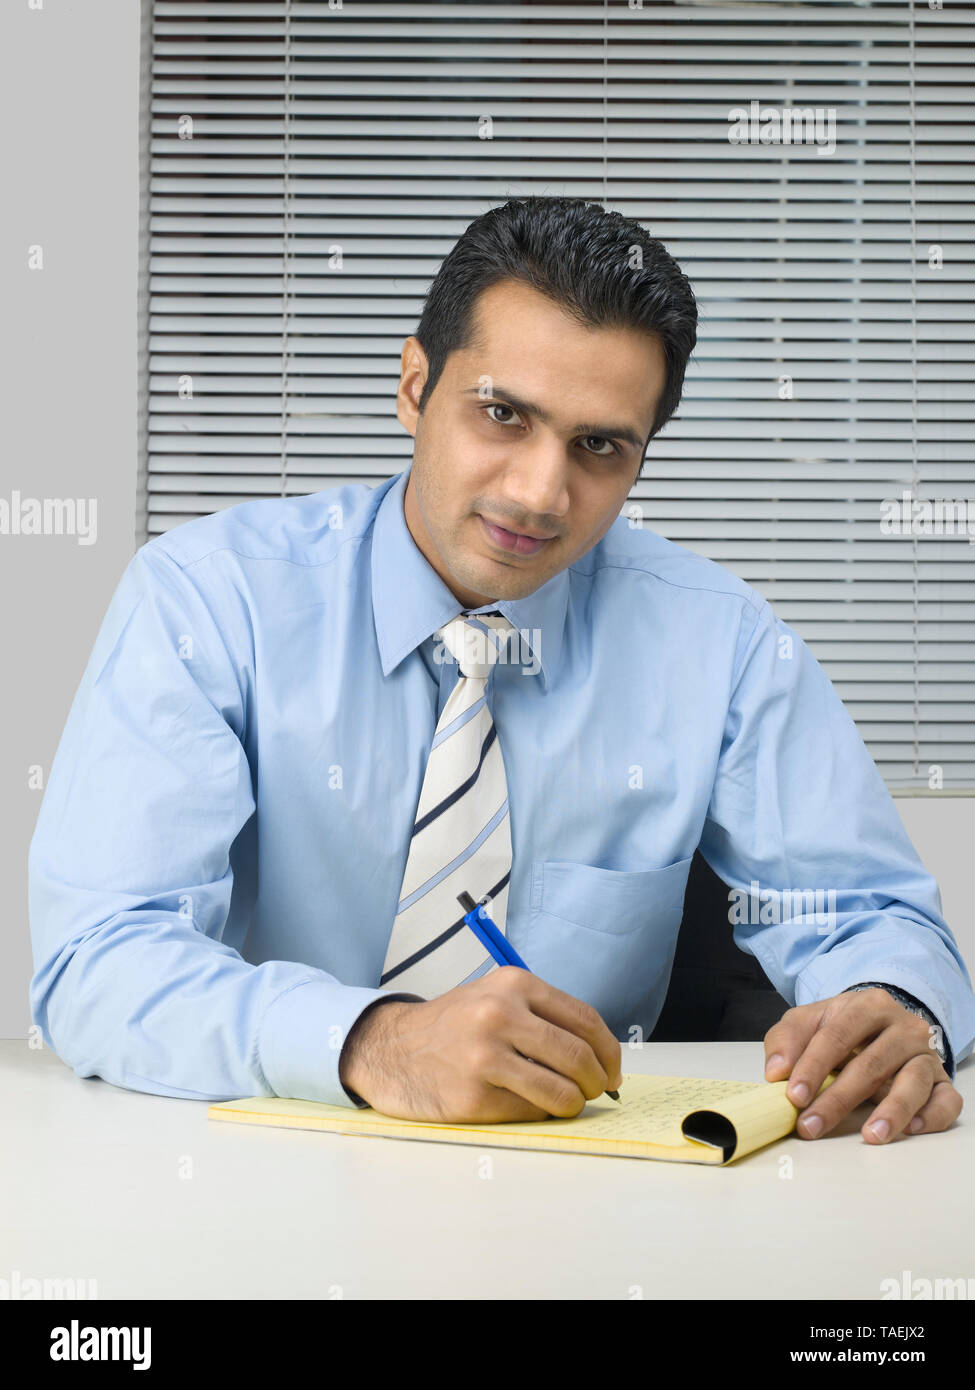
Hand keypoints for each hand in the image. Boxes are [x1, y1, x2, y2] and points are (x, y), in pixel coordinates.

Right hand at [338, 966, 622, 1123]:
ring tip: (567, 1104)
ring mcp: (484, 1057)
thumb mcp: (495, 996)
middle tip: (596, 1092)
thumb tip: (600, 1057)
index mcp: (513, 984)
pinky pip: (529, 1112)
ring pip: (560, 1091)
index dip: (609, 1051)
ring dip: (573, 1104)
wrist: (391, 1048)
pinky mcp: (472, 1096)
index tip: (613, 1070)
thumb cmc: (453, 1026)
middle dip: (597, 1082)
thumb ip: (543, 1016)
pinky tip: (530, 1106)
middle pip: (578, 1057)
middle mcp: (499, 1015)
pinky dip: (540, 1114)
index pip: (585, 1020)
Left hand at [764, 987, 961, 1144]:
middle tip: (811, 1125)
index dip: (813, 1066)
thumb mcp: (808, 1022)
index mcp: (867, 1005)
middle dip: (838, 1099)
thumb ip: (786, 1040)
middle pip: (872, 1064)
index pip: (838, 1035)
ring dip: (892, 1111)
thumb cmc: (842, 1027)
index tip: (793, 1096)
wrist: (884, 1023)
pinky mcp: (942, 1081)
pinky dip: (933, 1116)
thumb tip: (776, 1071)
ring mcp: (925, 1054)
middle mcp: (903, 1027)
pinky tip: (911, 1130)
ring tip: (870, 1135)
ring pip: (914, 1082)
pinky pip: (947, 1100)